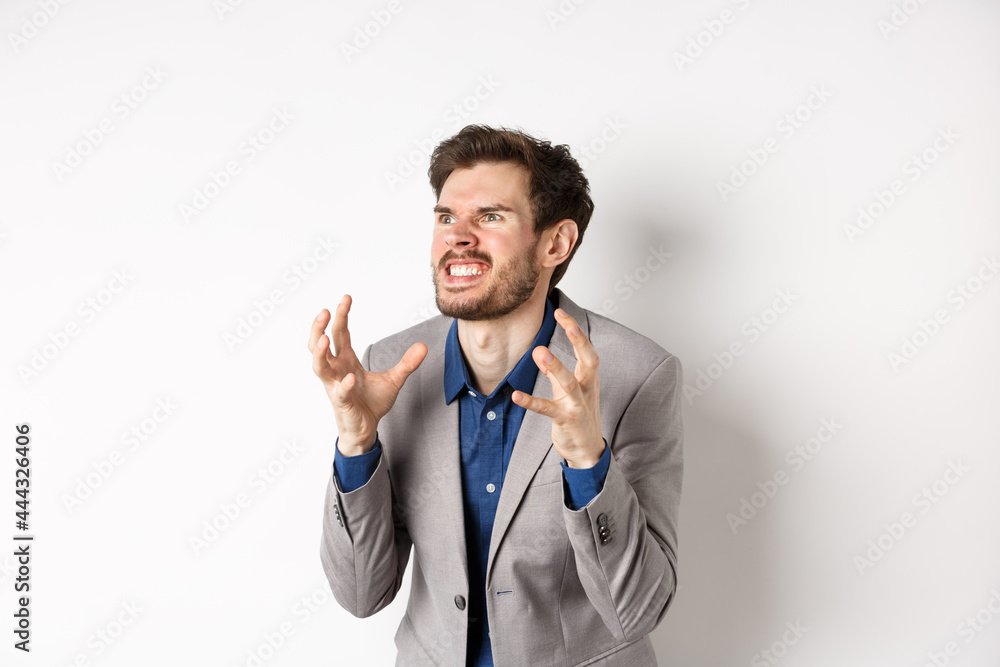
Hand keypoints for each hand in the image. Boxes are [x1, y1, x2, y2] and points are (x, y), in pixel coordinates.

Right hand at [307, 294, 426, 455]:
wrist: (366, 428)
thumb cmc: (371, 403)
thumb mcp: (394, 380)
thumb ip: (407, 363)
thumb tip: (423, 346)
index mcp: (346, 360)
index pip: (340, 333)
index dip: (341, 315)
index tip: (346, 297)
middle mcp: (336, 370)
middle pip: (320, 343)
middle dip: (320, 326)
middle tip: (326, 310)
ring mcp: (336, 385)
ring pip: (318, 366)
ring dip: (318, 352)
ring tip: (324, 338)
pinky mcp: (341, 403)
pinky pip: (339, 392)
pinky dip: (345, 385)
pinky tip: (352, 378)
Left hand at [511, 308, 604, 467]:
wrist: (587, 450)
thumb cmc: (579, 416)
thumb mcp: (569, 390)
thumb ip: (554, 372)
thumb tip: (539, 352)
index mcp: (589, 378)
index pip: (587, 350)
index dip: (575, 331)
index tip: (561, 312)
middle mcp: (587, 389)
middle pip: (589, 360)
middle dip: (579, 340)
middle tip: (564, 320)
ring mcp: (577, 405)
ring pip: (569, 383)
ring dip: (555, 367)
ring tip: (539, 351)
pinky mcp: (565, 420)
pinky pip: (547, 409)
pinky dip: (531, 402)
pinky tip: (516, 395)